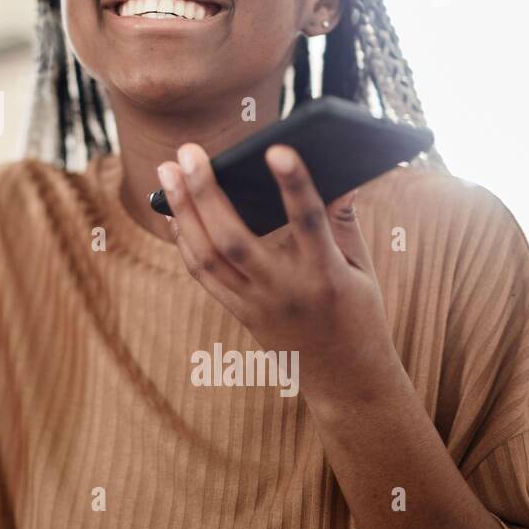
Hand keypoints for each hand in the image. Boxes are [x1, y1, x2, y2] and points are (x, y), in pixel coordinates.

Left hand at [157, 142, 400, 405]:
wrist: (346, 380)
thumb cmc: (358, 314)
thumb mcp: (361, 268)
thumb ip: (343, 222)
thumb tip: (343, 175)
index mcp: (326, 274)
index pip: (308, 222)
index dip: (294, 184)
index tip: (277, 148)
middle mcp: (286, 291)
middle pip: (234, 239)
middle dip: (206, 191)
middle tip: (187, 151)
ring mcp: (257, 305)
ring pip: (208, 256)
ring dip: (183, 211)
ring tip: (167, 170)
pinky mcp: (240, 314)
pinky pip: (203, 275)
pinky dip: (184, 241)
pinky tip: (173, 212)